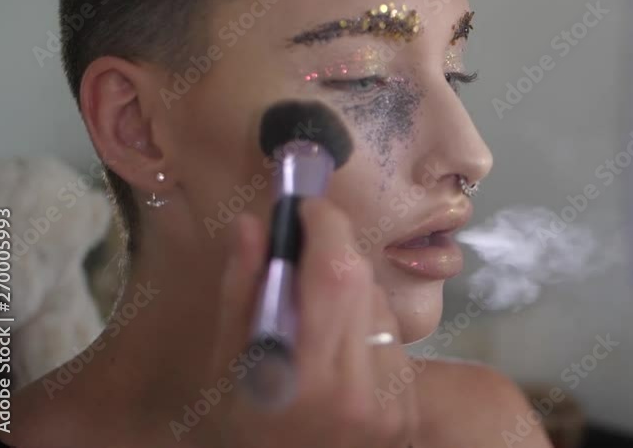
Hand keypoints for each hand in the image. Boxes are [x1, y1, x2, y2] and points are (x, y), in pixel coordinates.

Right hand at [213, 199, 417, 446]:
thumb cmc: (244, 428)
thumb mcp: (224, 366)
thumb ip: (241, 291)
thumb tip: (253, 222)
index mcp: (304, 376)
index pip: (336, 273)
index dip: (326, 225)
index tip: (306, 207)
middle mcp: (358, 387)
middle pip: (361, 280)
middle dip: (334, 252)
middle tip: (305, 252)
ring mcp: (391, 399)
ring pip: (379, 304)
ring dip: (350, 293)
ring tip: (316, 321)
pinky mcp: (407, 405)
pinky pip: (391, 337)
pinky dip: (365, 328)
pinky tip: (339, 352)